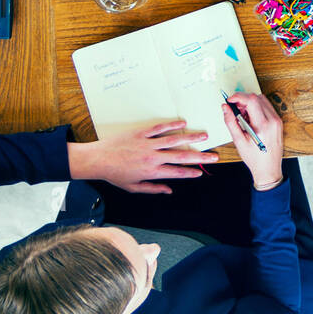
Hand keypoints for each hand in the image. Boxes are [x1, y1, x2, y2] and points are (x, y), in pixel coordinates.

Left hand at [67, 119, 218, 195]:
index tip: (201, 172)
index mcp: (152, 172)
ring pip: (174, 140)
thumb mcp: (133, 187)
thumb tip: (169, 191)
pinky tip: (183, 123)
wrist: (98, 159)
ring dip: (191, 138)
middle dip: (200, 157)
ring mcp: (148, 144)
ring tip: (204, 136)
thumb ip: (153, 189)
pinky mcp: (142, 133)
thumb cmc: (115, 174)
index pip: (177, 172)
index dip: (191, 172)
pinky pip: (160, 128)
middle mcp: (153, 158)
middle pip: (182, 157)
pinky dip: (172, 125)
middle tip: (214, 156)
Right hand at [222, 90, 285, 187]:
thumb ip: (230, 122)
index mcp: (262, 126)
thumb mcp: (238, 141)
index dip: (238, 96)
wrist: (268, 169)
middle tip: (235, 110)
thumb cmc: (254, 158)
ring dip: (251, 103)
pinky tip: (251, 119)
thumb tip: (225, 108)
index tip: (230, 100)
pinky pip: (267, 107)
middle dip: (243, 100)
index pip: (251, 100)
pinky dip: (257, 108)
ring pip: (263, 100)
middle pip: (257, 98)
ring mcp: (277, 120)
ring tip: (243, 117)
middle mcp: (272, 121)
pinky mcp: (278, 122)